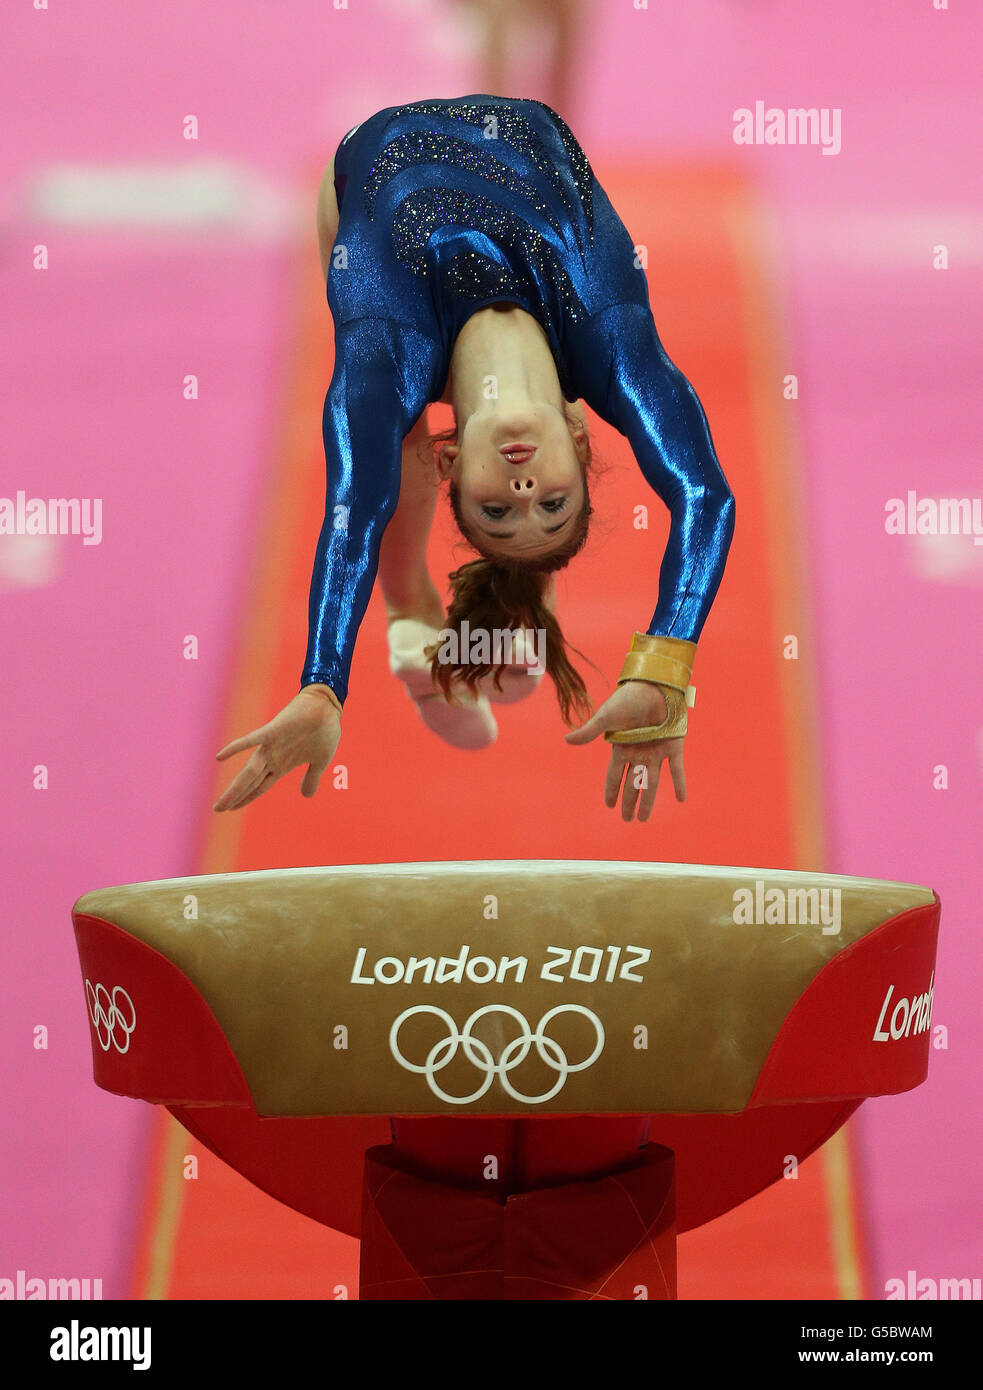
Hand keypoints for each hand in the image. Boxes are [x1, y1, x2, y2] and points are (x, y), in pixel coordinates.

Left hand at [213, 685, 341, 811]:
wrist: (328, 707)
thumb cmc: (324, 731)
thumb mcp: (319, 761)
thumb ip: (311, 778)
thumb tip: (306, 796)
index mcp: (282, 766)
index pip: (259, 787)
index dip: (246, 798)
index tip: (232, 809)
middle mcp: (272, 758)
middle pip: (249, 782)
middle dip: (234, 796)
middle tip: (218, 809)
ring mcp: (271, 745)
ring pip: (249, 770)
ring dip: (236, 787)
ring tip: (221, 801)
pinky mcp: (273, 731)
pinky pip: (252, 739)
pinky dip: (236, 747)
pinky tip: (220, 756)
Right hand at [564, 681, 685, 821]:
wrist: (653, 685)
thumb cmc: (627, 699)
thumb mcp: (606, 717)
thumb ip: (589, 731)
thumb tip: (566, 740)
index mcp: (622, 748)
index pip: (614, 775)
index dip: (611, 791)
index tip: (610, 806)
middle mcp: (639, 753)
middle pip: (632, 784)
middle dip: (629, 802)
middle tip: (628, 820)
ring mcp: (657, 751)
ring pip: (652, 782)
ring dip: (648, 800)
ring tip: (643, 818)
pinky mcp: (674, 745)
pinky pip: (677, 768)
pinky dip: (679, 783)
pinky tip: (681, 799)